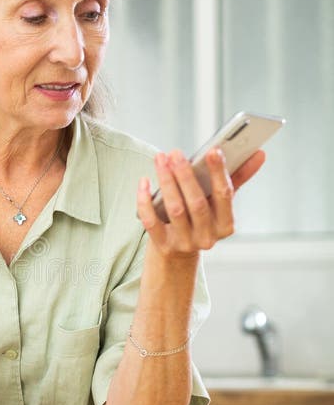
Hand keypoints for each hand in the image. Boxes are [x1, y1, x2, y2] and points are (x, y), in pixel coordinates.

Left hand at [136, 148, 265, 256]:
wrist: (177, 254)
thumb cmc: (202, 219)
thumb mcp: (219, 204)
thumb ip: (237, 179)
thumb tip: (259, 154)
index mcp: (226, 225)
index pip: (225, 196)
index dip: (219, 173)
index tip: (213, 150)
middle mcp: (207, 237)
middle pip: (197, 203)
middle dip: (186, 175)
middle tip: (176, 152)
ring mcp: (184, 243)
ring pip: (175, 209)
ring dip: (166, 181)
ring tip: (161, 159)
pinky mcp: (163, 245)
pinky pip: (151, 221)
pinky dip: (145, 200)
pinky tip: (144, 181)